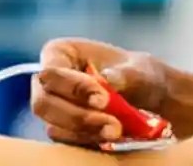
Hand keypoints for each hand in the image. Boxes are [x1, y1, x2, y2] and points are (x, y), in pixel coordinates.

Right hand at [32, 37, 167, 145]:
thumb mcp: (139, 69)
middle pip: (44, 103)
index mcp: (61, 52)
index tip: (103, 99)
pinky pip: (65, 140)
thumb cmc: (139, 74)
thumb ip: (125, 73)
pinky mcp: (62, 128)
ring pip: (53, 125)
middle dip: (78, 116)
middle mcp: (50, 81)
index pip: (51, 72)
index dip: (73, 87)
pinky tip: (110, 138)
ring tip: (116, 131)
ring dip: (85, 131)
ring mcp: (53, 107)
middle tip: (112, 124)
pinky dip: (87, 140)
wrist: (148, 96)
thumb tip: (107, 79)